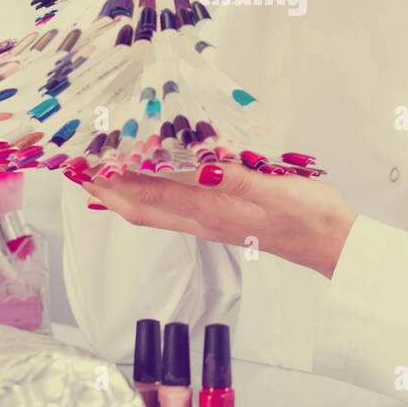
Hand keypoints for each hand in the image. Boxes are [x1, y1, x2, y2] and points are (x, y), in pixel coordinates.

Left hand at [71, 163, 357, 278]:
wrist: (332, 242)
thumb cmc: (307, 216)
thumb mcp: (274, 191)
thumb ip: (235, 180)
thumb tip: (199, 167)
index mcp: (210, 211)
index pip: (149, 194)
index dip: (112, 180)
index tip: (83, 164)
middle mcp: (202, 219)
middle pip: (139, 207)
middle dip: (104, 189)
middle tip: (75, 168)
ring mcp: (210, 221)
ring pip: (153, 208)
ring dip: (122, 191)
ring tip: (100, 172)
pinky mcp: (221, 218)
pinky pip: (172, 206)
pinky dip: (150, 192)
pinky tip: (150, 180)